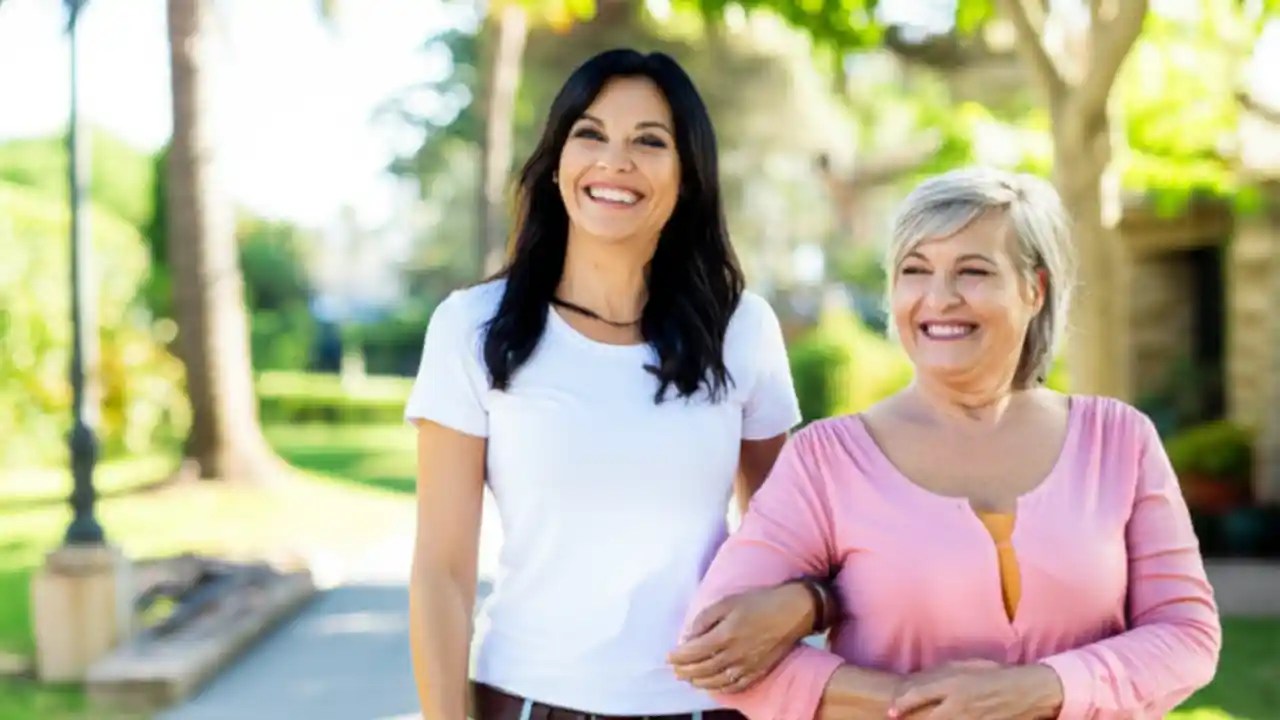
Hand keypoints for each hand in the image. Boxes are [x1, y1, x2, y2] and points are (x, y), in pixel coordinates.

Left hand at [668, 583, 814, 692]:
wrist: (792, 611)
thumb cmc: (759, 602)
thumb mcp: (728, 601)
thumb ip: (705, 619)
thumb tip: (689, 636)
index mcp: (725, 635)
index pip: (694, 652)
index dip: (679, 656)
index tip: (669, 656)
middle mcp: (735, 654)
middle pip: (703, 669)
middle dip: (685, 671)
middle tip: (675, 670)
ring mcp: (747, 666)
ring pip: (717, 681)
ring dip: (699, 682)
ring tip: (689, 679)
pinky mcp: (758, 671)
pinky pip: (735, 685)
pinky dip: (720, 688)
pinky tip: (713, 686)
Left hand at [888, 663, 1063, 719]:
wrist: (1028, 692)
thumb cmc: (995, 675)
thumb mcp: (966, 666)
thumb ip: (942, 675)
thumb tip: (917, 682)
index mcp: (953, 683)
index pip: (918, 695)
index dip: (901, 704)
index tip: (891, 712)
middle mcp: (959, 704)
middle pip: (927, 719)